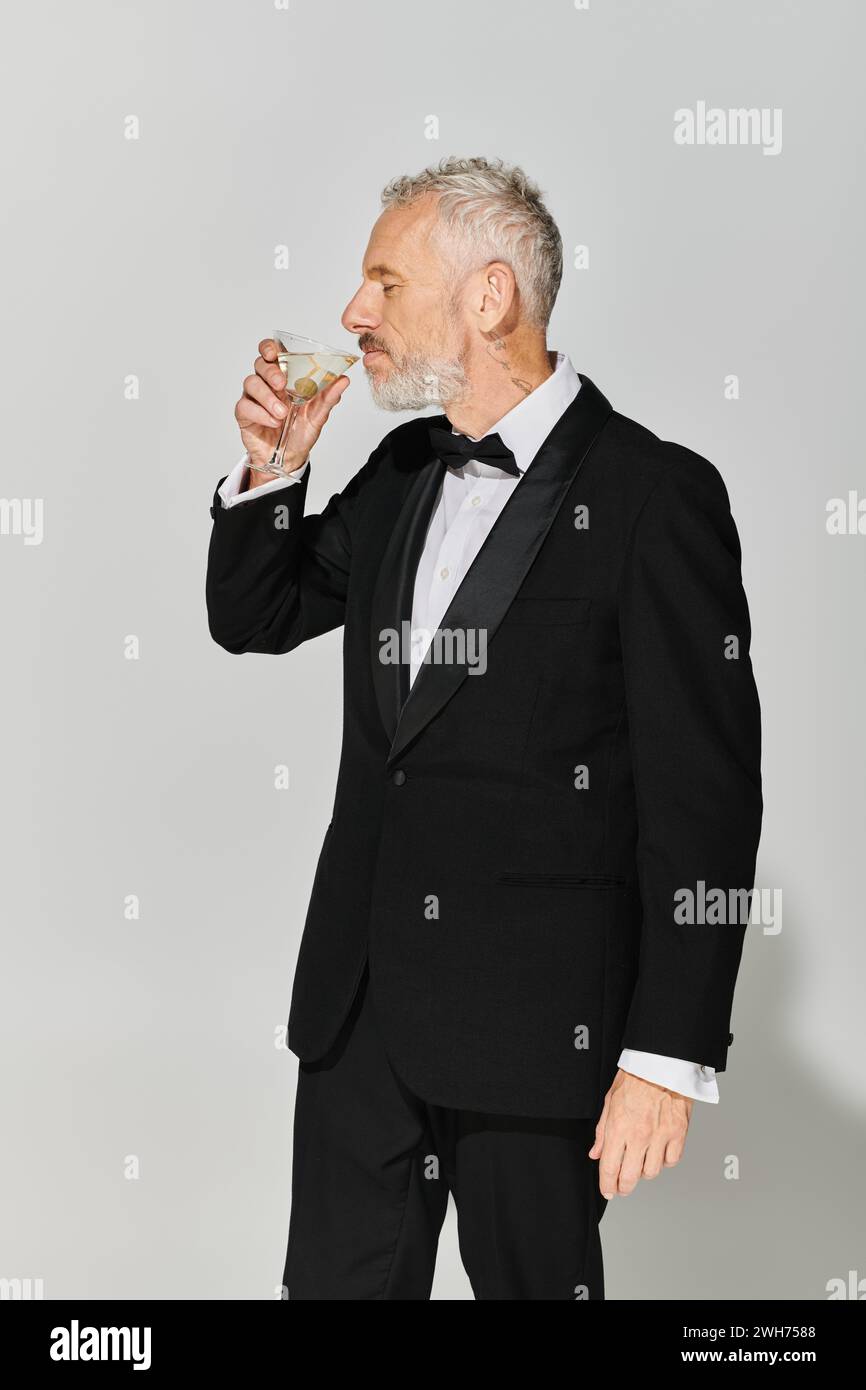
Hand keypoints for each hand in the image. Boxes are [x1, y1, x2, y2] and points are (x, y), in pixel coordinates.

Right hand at [234, 337, 350, 479]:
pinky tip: (273, 422)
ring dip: (267, 397)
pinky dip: (260, 413)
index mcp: (284, 376)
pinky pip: (245, 406)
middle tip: (282, 384)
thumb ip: (329, 397)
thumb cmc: (300, 431)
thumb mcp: (318, 415)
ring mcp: (254, 397)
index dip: (270, 347)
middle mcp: (267, 383)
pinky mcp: (245, 413)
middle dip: (270, 371)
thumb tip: (344, 380)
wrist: (289, 458)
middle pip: (260, 363)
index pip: (272, 352)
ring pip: (251, 382)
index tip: (275, 352)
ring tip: (282, 413)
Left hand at [588, 1069, 692, 1197]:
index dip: (606, 1184)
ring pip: (651, 1172)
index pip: (609, 1167)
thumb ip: (602, 1131)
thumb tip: (596, 1153)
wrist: (662, 1062)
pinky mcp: (678, 1133)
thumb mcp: (609, 1101)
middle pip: (630, 1177)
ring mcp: (660, 1136)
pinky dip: (665, 1161)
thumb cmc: (635, 1077)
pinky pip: (671, 1161)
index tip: (607, 1189)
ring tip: (640, 1164)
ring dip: (644, 1172)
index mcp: (619, 1127)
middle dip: (623, 1187)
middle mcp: (639, 1135)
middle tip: (621, 1187)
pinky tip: (659, 1153)